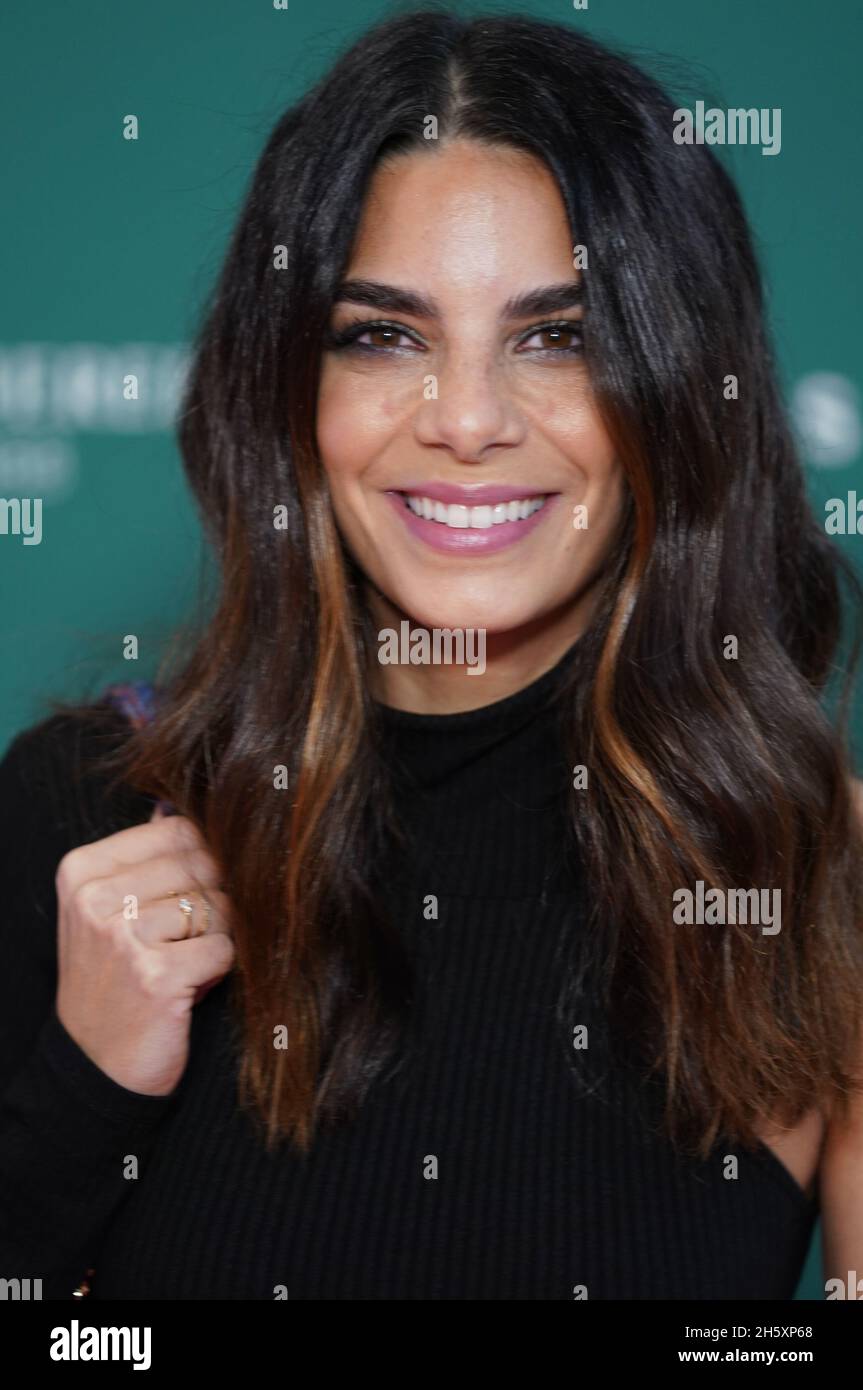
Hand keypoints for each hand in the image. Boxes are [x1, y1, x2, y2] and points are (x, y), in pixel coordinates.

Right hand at [54, 808, 234, 1095]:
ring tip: (182, 963)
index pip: (177, 831)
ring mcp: (124, 937)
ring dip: (215, 939)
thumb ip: (143, 858)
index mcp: (82, 871)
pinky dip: (218, 970)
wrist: (94, 1065)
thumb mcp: (107, 911)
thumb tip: (176, 805)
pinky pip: (224, 948)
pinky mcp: (157, 975)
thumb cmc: (112, 979)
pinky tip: (189, 986)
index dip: (202, 861)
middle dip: (212, 902)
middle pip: (203, 865)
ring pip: (218, 907)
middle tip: (187, 938)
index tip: (187, 896)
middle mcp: (97, 898)